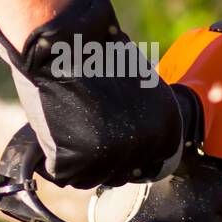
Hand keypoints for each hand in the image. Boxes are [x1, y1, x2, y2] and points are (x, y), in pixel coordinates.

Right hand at [0, 0, 183, 188]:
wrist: (64, 42)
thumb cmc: (98, 57)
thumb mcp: (141, 88)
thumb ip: (143, 120)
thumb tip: (137, 145)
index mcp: (167, 129)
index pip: (150, 164)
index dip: (129, 157)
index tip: (112, 145)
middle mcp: (145, 146)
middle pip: (121, 174)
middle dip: (103, 159)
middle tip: (84, 133)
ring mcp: (111, 156)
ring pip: (91, 179)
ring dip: (78, 161)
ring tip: (70, 129)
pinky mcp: (75, 160)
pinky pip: (63, 174)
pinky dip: (55, 158)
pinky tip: (56, 132)